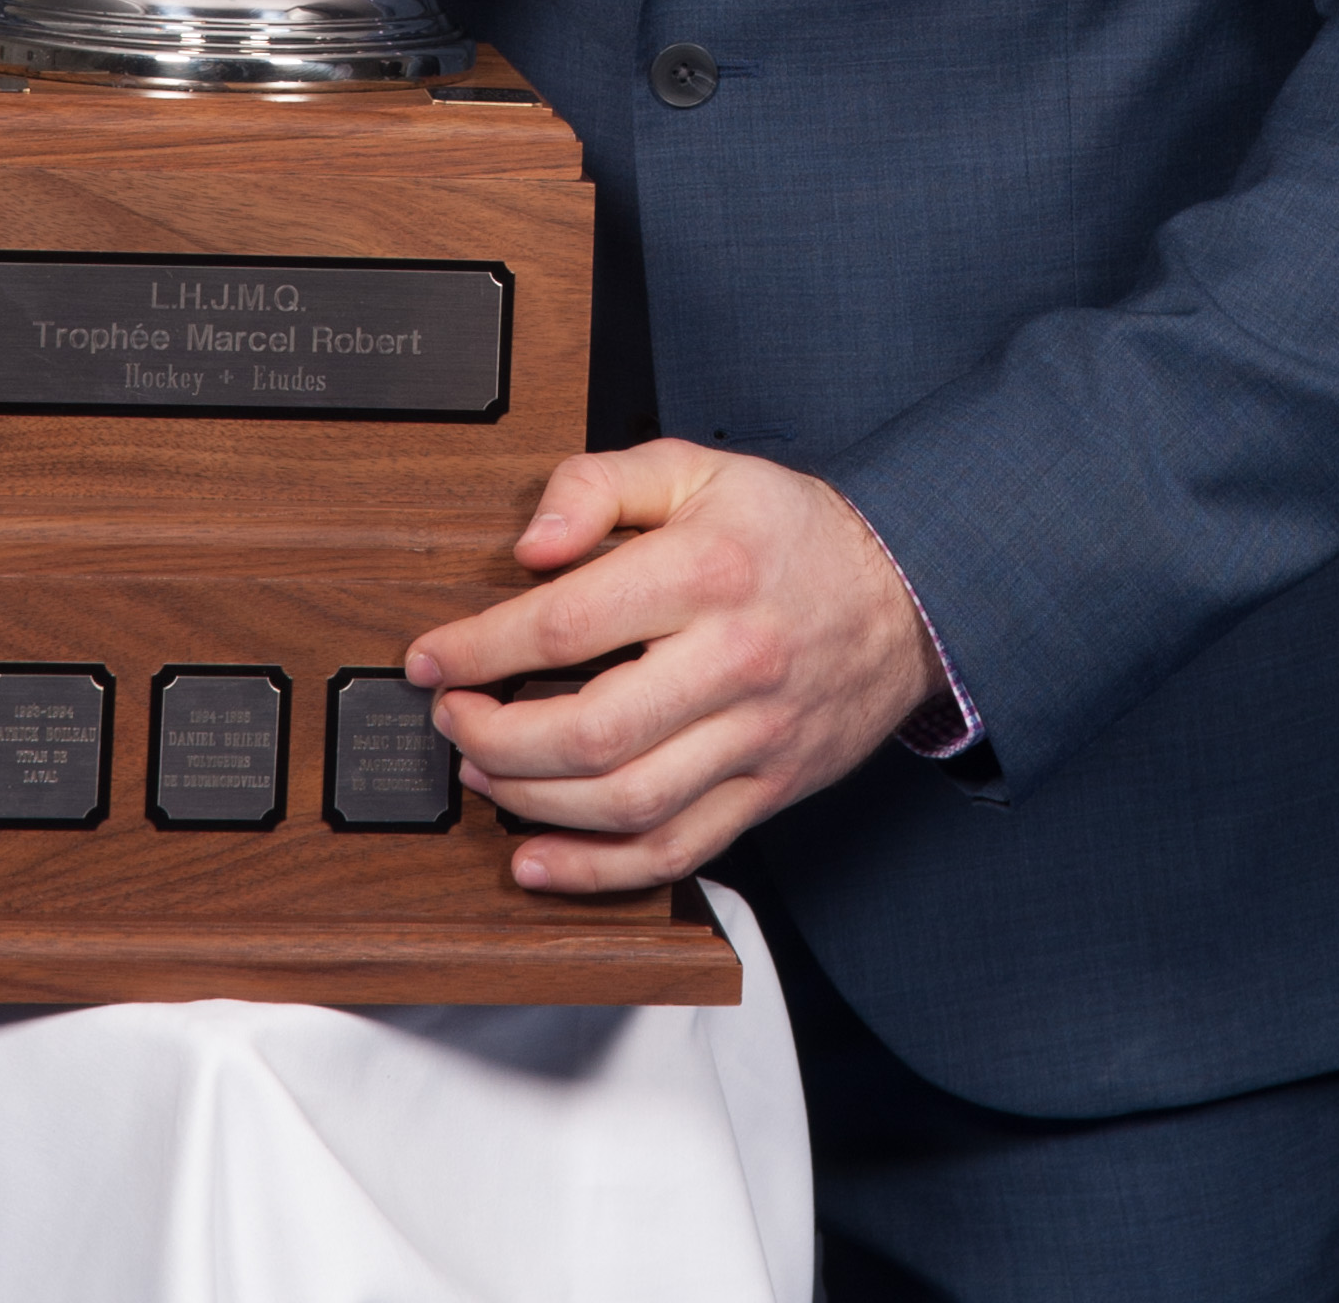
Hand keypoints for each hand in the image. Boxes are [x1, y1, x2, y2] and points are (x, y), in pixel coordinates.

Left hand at [404, 440, 940, 892]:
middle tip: (452, 721)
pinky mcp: (769, 790)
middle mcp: (734, 660)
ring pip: (628, 802)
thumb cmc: (788, 528)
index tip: (431, 657)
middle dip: (494, 737)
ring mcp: (756, 736)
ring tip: (483, 776)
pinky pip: (677, 850)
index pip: (569, 622)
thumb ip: (599, 485)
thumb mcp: (694, 467)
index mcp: (708, 569)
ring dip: (532, 802)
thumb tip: (530, 545)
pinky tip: (538, 860)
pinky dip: (597, 872)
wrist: (907, 591)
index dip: (480, 647)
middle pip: (592, 730)